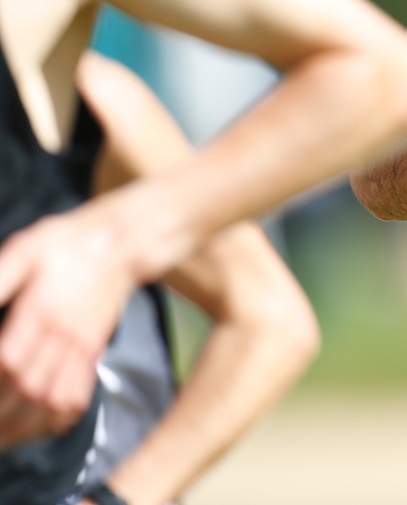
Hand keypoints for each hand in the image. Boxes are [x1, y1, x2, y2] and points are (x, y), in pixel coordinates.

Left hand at [0, 206, 136, 446]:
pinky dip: (61, 414)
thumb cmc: (68, 242)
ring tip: (8, 436)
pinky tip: (45, 422)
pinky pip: (80, 391)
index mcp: (41, 310)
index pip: (8, 361)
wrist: (122, 243)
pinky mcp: (94, 349)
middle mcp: (63, 334)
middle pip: (28, 388)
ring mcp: (82, 345)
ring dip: (28, 424)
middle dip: (2, 415)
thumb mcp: (24, 251)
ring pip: (54, 397)